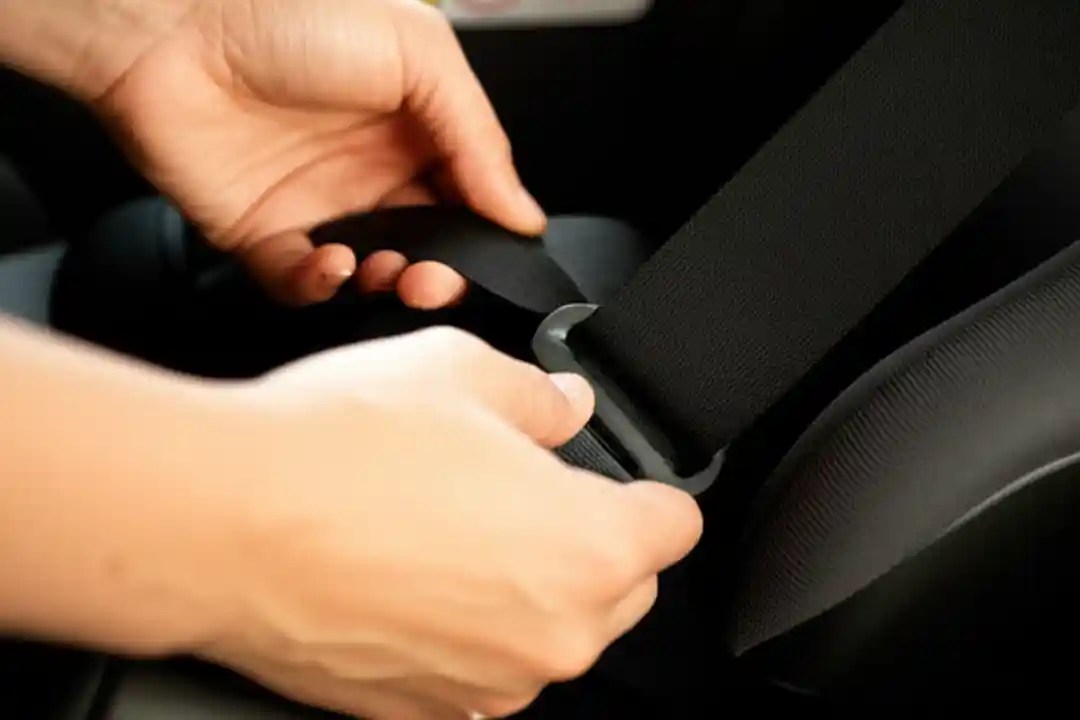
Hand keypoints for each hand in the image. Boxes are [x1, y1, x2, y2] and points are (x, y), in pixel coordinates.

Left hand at [91, 0, 545, 306]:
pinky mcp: (263, 235)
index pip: (473, 200)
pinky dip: (323, 287)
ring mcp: (319, 205)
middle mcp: (372, 171)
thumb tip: (523, 213)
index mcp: (418, 128)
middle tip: (440, 278)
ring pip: (375, 276)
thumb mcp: (419, 54)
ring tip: (391, 271)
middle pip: (431, 248)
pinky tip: (330, 263)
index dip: (489, 233)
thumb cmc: (290, 13)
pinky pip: (305, 284)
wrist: (173, 23)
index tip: (498, 252)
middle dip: (445, 275)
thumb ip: (478, 139)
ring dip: (390, 286)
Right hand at [195, 328, 702, 718]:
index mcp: (591, 549)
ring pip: (546, 633)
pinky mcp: (423, 712)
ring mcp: (487, 686)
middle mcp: (554, 636)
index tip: (617, 480)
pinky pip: (476, 668)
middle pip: (619, 588)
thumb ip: (539, 397)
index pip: (674, 525)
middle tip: (512, 492)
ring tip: (444, 530)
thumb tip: (566, 405)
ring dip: (520, 591)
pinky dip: (461, 633)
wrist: (219, 522)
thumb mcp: (461, 372)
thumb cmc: (338, 447)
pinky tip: (405, 577)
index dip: (647, 491)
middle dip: (587, 542)